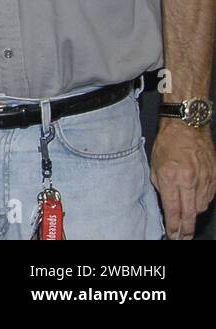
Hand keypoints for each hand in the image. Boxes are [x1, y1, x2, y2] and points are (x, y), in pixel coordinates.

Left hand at [150, 119, 215, 238]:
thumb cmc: (167, 143)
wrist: (187, 126)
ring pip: (201, 206)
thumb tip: (166, 205)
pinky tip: (196, 202)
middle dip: (186, 229)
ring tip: (187, 219)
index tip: (172, 235)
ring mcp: (204, 179)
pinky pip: (210, 196)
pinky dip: (203, 202)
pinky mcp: (214, 176)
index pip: (173, 209)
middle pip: (190, 213)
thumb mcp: (155, 165)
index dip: (173, 226)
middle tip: (183, 238)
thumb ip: (160, 186)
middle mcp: (189, 180)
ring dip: (194, 214)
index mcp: (171, 177)